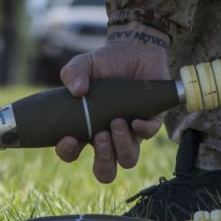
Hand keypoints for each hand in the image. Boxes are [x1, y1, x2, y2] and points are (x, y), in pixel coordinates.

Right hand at [55, 22, 170, 182]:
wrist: (134, 49)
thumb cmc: (105, 62)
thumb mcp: (84, 64)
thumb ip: (72, 72)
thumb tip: (77, 90)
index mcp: (86, 129)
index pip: (72, 153)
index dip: (68, 152)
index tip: (70, 138)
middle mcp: (108, 137)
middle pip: (105, 170)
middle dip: (103, 160)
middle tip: (101, 136)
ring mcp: (130, 133)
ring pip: (128, 159)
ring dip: (122, 146)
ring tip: (117, 122)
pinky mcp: (151, 121)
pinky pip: (149, 135)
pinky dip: (143, 130)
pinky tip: (136, 119)